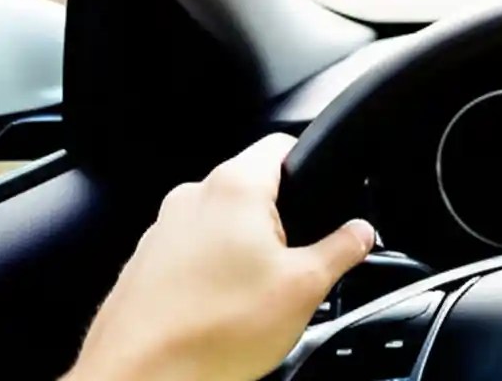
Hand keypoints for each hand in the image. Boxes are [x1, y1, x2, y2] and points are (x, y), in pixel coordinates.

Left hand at [65, 134, 374, 380]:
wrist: (141, 377)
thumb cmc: (211, 332)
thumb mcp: (305, 288)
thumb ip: (342, 250)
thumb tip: (360, 233)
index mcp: (234, 187)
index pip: (282, 144)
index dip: (313, 163)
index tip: (325, 194)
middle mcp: (192, 198)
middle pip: (254, 190)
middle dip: (281, 224)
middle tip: (295, 267)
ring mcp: (162, 230)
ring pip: (223, 225)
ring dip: (245, 252)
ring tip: (256, 299)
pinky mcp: (146, 263)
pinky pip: (193, 254)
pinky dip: (213, 275)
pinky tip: (224, 312)